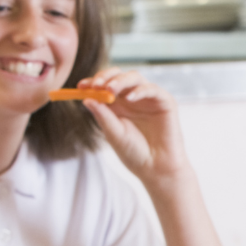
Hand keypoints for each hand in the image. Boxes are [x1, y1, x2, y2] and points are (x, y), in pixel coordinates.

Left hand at [77, 68, 188, 187]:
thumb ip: (102, 116)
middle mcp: (132, 98)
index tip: (81, 86)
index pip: (103, 86)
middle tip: (96, 85)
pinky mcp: (164, 101)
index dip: (92, 83)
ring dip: (120, 80)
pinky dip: (139, 90)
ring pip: (134, 78)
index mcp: (118, 105)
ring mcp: (148, 98)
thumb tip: (85, 99)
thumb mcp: (114, 134)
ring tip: (110, 89)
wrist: (156, 169)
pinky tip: (129, 98)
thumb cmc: (134, 153)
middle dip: (105, 77)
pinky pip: (151, 89)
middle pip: (118, 76)